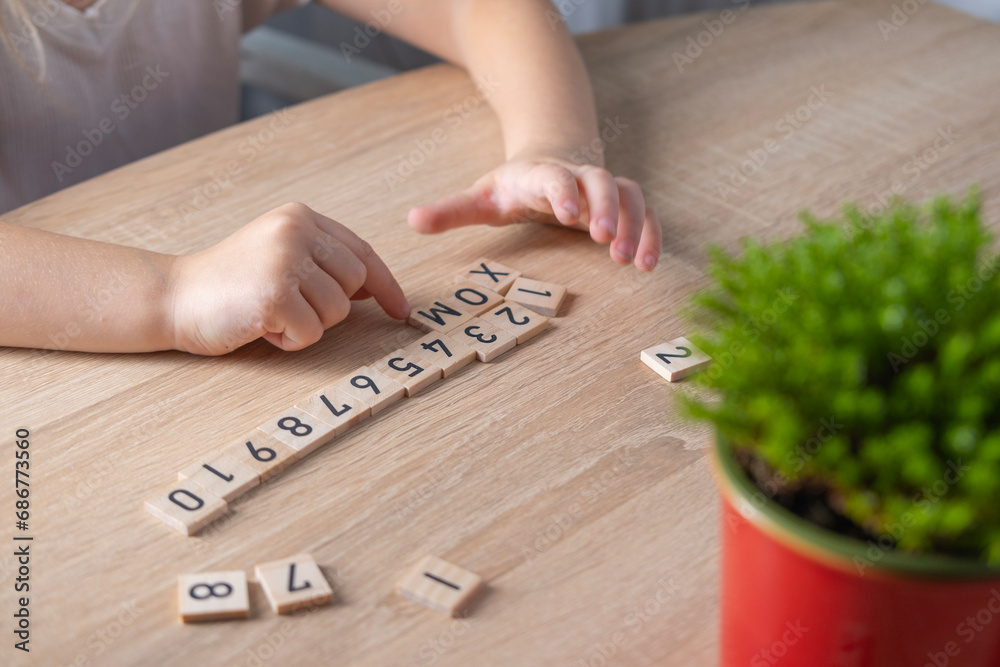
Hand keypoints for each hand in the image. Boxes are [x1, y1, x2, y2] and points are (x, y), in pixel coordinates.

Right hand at [168, 202, 408, 354]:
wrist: (173, 296)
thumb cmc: (230, 284)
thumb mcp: (280, 255)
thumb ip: (323, 262)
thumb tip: (375, 287)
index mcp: (300, 217)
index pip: (362, 251)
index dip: (386, 285)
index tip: (401, 310)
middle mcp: (295, 231)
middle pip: (355, 282)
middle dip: (331, 307)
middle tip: (291, 309)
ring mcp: (285, 261)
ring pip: (337, 311)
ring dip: (308, 325)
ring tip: (271, 314)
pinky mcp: (275, 295)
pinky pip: (312, 333)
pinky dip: (290, 340)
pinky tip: (261, 326)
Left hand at [407, 156, 661, 271]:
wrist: (550, 158)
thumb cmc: (513, 186)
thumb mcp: (481, 198)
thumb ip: (450, 211)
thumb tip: (410, 221)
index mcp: (541, 174)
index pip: (555, 176)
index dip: (563, 191)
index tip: (568, 215)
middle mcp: (578, 177)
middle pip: (601, 182)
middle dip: (606, 209)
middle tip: (605, 241)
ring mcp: (605, 188)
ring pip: (630, 196)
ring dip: (634, 226)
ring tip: (632, 262)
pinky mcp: (623, 204)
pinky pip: (646, 213)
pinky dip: (651, 234)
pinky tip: (648, 264)